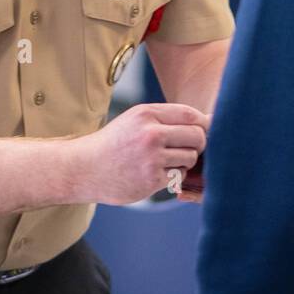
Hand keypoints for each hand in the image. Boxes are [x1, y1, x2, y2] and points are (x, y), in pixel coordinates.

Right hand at [77, 103, 207, 205]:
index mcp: (146, 114)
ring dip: (186, 160)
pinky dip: (174, 175)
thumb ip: (166, 118)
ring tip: (168, 161)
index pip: (190, 114)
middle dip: (199, 143)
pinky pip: (180, 175)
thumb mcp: (135, 120)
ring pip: (191, 157)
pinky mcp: (151, 179)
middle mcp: (150, 134)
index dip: (203, 123)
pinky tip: (158, 173)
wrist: (85, 168)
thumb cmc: (115, 143)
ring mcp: (151, 158)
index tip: (204, 130)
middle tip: (189, 148)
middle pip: (197, 136)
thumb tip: (208, 121)